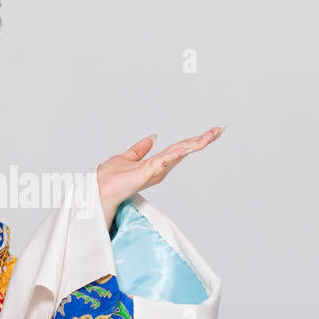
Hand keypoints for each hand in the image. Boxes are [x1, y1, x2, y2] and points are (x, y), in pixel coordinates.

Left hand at [96, 127, 224, 228]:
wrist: (98, 189)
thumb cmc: (111, 178)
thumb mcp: (128, 157)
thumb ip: (141, 149)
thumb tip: (152, 138)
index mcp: (157, 164)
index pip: (180, 148)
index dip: (195, 140)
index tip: (211, 132)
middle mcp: (159, 168)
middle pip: (185, 150)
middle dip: (202, 140)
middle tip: (220, 130)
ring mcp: (154, 171)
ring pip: (179, 153)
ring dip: (195, 143)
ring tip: (211, 134)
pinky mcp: (146, 173)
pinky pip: (163, 161)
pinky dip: (175, 154)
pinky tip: (186, 147)